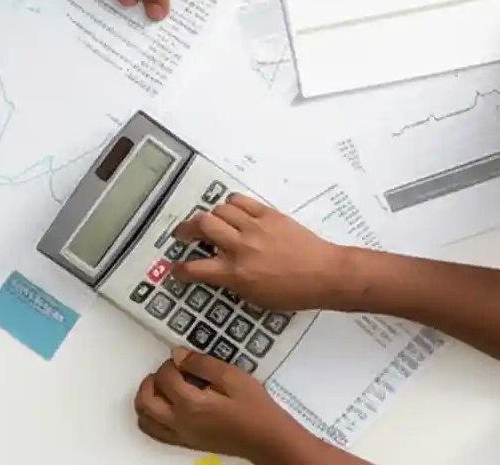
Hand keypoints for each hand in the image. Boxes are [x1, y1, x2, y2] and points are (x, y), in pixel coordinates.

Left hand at [135, 348, 318, 460]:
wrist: (265, 437)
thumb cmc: (253, 406)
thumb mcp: (233, 377)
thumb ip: (203, 364)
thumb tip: (178, 354)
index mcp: (190, 404)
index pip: (166, 378)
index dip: (172, 362)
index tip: (184, 358)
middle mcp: (179, 422)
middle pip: (146, 400)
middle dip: (152, 380)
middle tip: (168, 370)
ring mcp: (180, 435)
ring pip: (145, 418)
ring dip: (146, 399)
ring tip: (162, 387)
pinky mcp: (185, 442)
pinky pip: (155, 432)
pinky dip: (151, 417)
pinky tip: (164, 407)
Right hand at [172, 195, 347, 310]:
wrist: (323, 274)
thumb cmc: (292, 292)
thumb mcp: (254, 298)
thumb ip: (232, 282)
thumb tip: (219, 271)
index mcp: (234, 273)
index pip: (194, 268)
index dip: (179, 269)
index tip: (177, 268)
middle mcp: (240, 247)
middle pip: (201, 225)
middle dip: (187, 229)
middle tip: (185, 233)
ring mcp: (254, 228)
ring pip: (219, 210)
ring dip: (210, 216)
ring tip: (212, 222)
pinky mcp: (269, 214)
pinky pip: (241, 201)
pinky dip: (231, 204)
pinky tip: (232, 211)